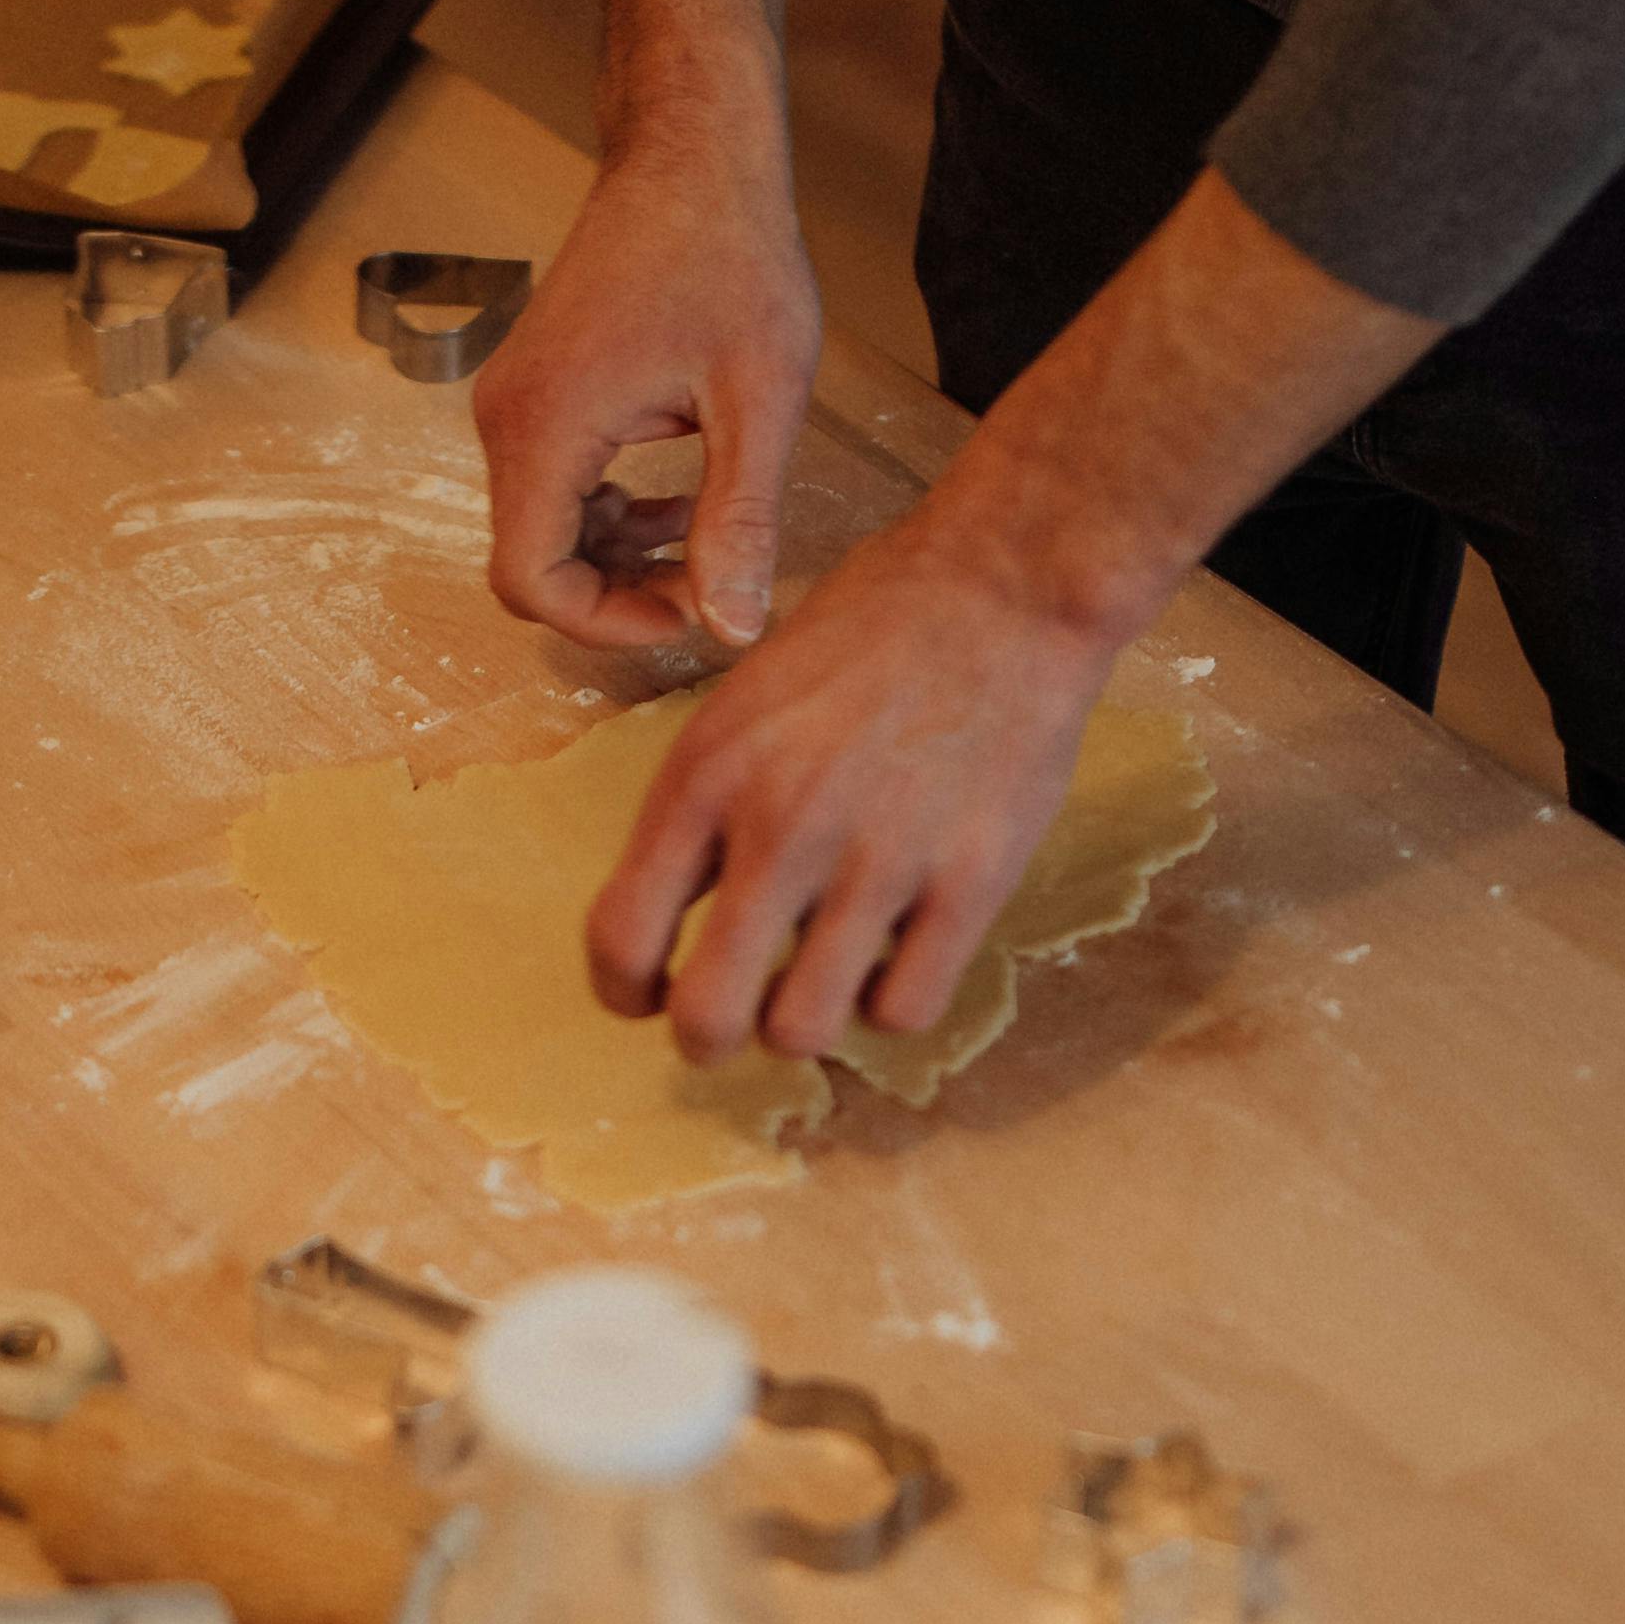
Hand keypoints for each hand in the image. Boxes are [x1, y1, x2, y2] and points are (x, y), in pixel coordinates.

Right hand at [478, 109, 822, 650]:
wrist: (691, 157)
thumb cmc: (728, 254)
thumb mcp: (758, 401)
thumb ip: (739, 521)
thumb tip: (735, 625)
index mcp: (548, 425)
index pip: (532, 580)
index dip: (607, 623)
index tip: (690, 614)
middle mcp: (508, 418)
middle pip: (530, 563)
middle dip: (616, 596)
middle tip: (706, 588)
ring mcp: (514, 402)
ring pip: (541, 529)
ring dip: (615, 557)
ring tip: (702, 545)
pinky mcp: (535, 390)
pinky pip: (550, 487)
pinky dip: (606, 514)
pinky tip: (679, 502)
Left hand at [590, 502, 1118, 1059]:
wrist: (1004, 585)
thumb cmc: (870, 629)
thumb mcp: (745, 700)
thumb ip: (706, 805)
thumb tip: (673, 914)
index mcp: (706, 775)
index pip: (620, 936)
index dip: (623, 992)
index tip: (646, 998)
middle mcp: (780, 826)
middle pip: (705, 1015)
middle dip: (706, 1038)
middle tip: (733, 1017)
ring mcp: (877, 859)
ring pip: (802, 1031)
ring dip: (803, 1025)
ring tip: (822, 983)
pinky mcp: (970, 881)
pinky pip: (903, 1009)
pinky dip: (891, 1003)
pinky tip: (897, 956)